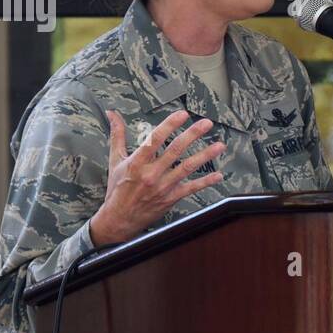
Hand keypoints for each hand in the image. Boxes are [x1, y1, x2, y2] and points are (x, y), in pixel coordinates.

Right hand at [89, 109, 224, 244]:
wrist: (118, 219)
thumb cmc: (117, 188)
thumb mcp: (115, 160)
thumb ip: (117, 135)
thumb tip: (112, 113)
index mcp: (137, 162)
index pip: (155, 139)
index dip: (170, 125)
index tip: (182, 114)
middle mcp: (151, 174)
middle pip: (175, 150)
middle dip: (192, 135)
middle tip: (206, 123)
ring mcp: (163, 187)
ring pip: (187, 168)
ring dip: (205, 156)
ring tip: (219, 145)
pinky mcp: (171, 198)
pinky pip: (191, 188)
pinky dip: (206, 182)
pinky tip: (218, 175)